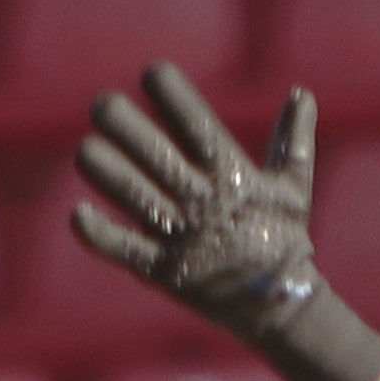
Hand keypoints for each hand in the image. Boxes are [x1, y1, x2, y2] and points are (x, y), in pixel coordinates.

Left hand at [69, 62, 379, 380]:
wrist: (280, 307)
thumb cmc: (283, 240)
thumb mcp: (295, 188)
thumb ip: (294, 140)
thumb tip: (302, 94)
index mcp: (233, 177)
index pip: (199, 127)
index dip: (176, 98)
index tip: (151, 73)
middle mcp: (204, 203)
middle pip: (158, 157)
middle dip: (127, 128)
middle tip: (101, 104)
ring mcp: (182, 238)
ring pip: (136, 198)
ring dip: (108, 172)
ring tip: (84, 149)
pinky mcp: (166, 273)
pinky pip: (127, 250)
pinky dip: (100, 235)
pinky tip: (77, 214)